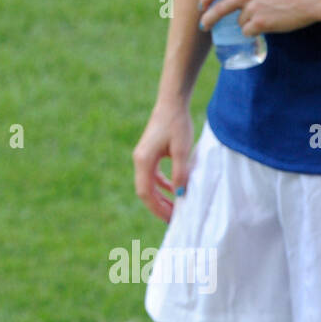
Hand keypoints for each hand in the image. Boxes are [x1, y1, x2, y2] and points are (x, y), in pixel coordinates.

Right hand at [131, 103, 193, 222]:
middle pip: (144, 191)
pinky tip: (174, 188)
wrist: (171, 103)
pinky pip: (152, 175)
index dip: (157, 208)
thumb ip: (179, 173)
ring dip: (160, 197)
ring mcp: (142, 156)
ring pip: (148, 184)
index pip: (146, 192)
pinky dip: (162, 185)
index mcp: (143, 160)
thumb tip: (180, 194)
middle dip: (158, 206)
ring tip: (174, 207)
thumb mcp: (181, 150)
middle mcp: (139, 160)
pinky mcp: (149, 153)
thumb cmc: (177, 124)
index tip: (171, 218)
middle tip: (173, 218)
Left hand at [198, 0, 317, 36]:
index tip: (202, 4)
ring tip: (266, 17)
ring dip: (247, 24)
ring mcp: (252, 8)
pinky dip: (254, 32)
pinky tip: (267, 25)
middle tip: (204, 26)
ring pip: (239, 23)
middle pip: (219, 9)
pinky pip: (248, 32)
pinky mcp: (259, 23)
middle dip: (208, 19)